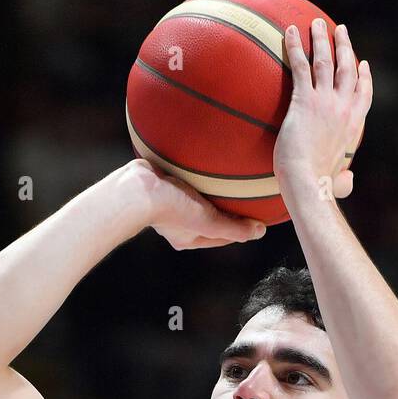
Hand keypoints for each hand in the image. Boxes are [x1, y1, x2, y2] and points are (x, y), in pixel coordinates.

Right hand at [133, 159, 266, 249]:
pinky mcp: (160, 183)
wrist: (136, 188)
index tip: (256, 218)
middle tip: (243, 197)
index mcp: (186, 238)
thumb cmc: (171, 208)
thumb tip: (260, 231)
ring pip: (196, 198)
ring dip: (209, 190)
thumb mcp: (208, 221)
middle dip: (224, 209)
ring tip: (225, 177)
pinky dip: (196, 174)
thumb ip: (234, 228)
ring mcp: (166, 203)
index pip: (220, 236)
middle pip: (207, 217)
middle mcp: (176, 224)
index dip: (239, 228)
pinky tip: (205, 160)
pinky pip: (184, 179)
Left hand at [274, 21, 371, 201]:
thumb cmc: (321, 188)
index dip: (364, 78)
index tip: (363, 65)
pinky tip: (289, 30)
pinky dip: (295, 46)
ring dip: (321, 39)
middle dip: (345, 47)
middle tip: (340, 31)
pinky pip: (300, 66)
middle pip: (347, 69)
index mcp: (353, 127)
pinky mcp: (305, 100)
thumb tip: (347, 183)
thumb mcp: (339, 183)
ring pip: (326, 62)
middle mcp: (344, 109)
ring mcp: (326, 102)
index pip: (363, 95)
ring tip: (317, 23)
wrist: (309, 184)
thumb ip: (345, 180)